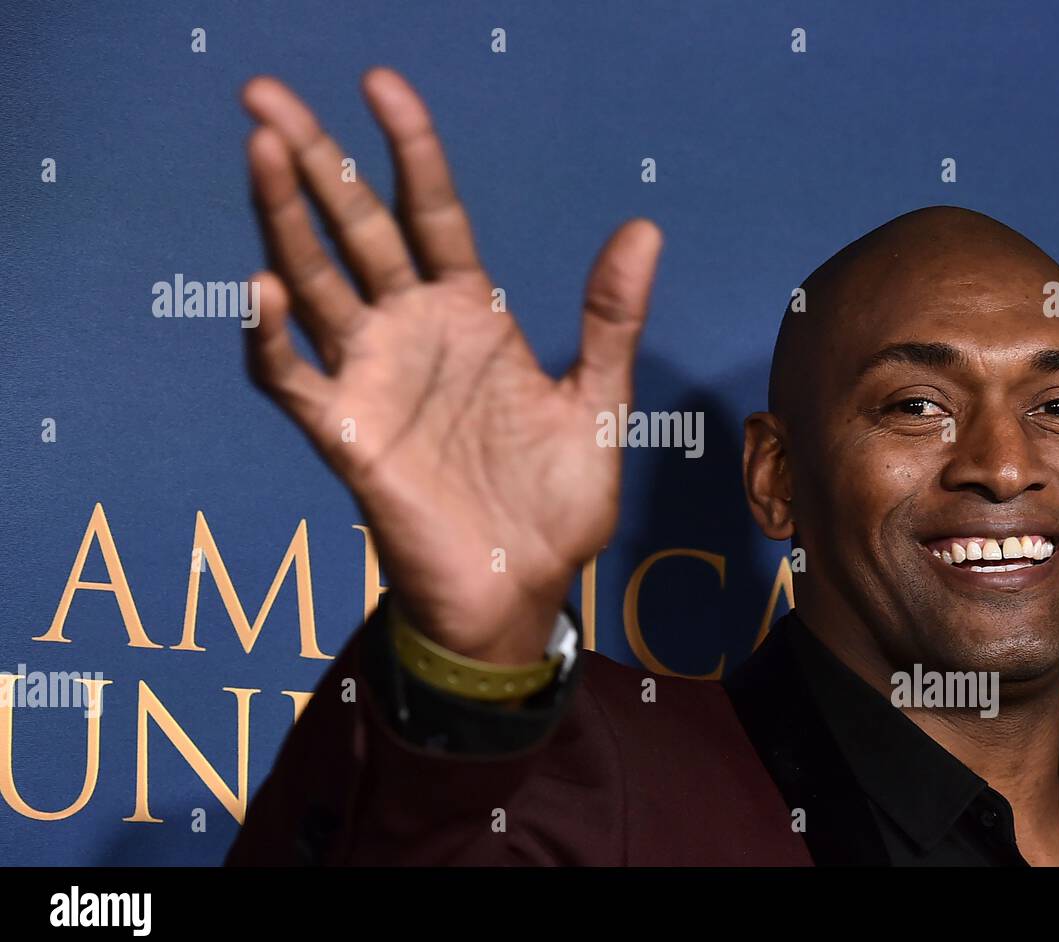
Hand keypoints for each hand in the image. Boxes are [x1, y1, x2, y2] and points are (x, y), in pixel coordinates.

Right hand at [241, 67, 661, 664]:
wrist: (524, 587)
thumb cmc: (556, 500)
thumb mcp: (598, 399)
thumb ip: (610, 318)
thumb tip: (645, 228)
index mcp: (471, 315)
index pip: (429, 211)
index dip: (406, 148)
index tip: (382, 84)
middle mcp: (412, 333)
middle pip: (354, 229)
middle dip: (314, 161)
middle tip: (265, 93)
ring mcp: (373, 379)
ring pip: (313, 284)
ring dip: (282, 220)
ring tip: (260, 150)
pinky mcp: (347, 434)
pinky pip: (292, 378)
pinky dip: (271, 338)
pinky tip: (263, 290)